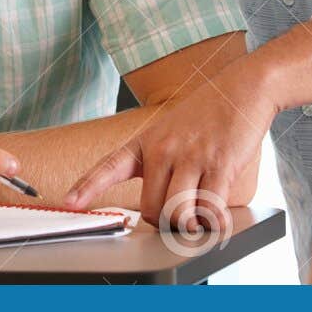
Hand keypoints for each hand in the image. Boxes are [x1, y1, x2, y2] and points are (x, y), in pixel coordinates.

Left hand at [65, 60, 270, 229]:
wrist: (243, 87)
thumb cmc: (208, 114)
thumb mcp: (170, 131)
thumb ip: (160, 167)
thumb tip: (163, 211)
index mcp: (146, 142)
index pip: (109, 167)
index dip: (87, 188)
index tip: (69, 204)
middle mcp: (163, 149)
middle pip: (151, 209)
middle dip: (166, 222)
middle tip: (182, 216)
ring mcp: (190, 157)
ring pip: (177, 214)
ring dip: (190, 224)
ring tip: (201, 215)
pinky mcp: (219, 165)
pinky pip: (209, 209)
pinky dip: (214, 220)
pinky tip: (218, 213)